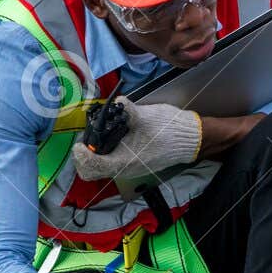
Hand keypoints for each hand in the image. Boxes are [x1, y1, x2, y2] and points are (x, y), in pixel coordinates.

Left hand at [70, 99, 200, 180]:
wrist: (190, 139)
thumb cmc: (168, 131)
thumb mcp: (145, 116)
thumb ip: (126, 110)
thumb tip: (116, 102)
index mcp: (123, 161)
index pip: (91, 166)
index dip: (81, 155)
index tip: (81, 141)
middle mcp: (124, 169)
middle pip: (91, 170)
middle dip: (84, 156)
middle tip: (88, 139)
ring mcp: (129, 168)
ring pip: (100, 167)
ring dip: (95, 154)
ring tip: (99, 135)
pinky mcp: (134, 163)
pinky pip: (111, 163)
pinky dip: (106, 152)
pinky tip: (113, 137)